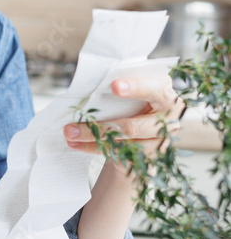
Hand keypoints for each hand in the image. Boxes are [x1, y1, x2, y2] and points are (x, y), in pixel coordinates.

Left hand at [63, 75, 185, 164]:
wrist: (147, 130)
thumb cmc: (139, 101)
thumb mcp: (137, 89)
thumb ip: (124, 83)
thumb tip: (93, 81)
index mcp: (166, 94)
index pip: (156, 89)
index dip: (137, 88)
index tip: (114, 85)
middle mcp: (168, 120)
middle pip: (136, 126)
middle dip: (105, 125)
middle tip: (80, 118)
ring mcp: (159, 142)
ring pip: (122, 142)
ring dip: (92, 136)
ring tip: (70, 132)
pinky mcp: (147, 157)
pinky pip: (117, 152)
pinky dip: (93, 146)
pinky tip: (75, 143)